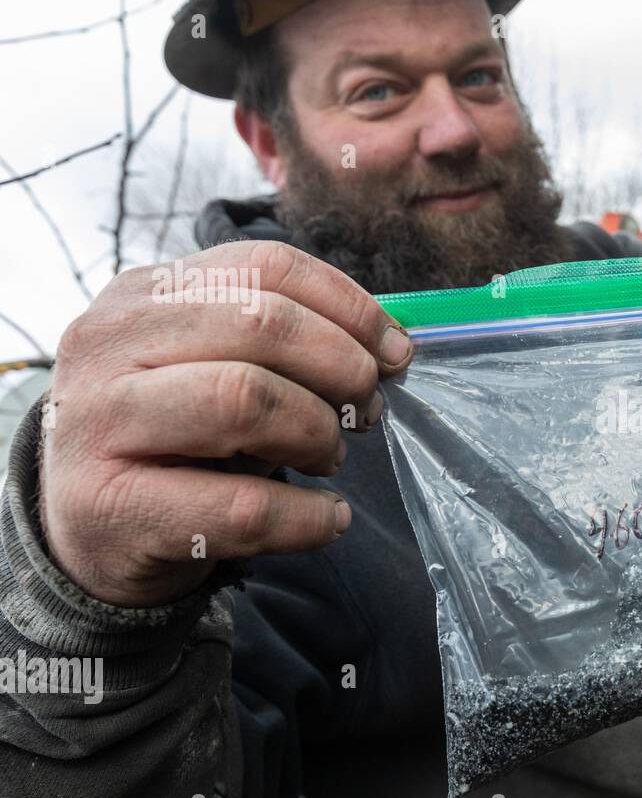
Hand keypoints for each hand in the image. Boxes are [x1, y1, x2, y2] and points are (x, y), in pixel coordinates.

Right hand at [41, 241, 413, 607]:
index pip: (265, 264)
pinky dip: (306, 516)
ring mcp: (98, 423)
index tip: (395, 351)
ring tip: (333, 457)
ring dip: (317, 431)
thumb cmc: (174, 439)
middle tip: (367, 410)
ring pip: (243, 399)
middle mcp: (109, 344)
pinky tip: (328, 518)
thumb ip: (284, 345)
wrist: (91, 533)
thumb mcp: (216, 368)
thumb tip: (390, 346)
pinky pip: (240, 506)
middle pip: (260, 323)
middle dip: (341, 367)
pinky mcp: (109, 507)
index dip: (349, 305)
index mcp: (144, 295)